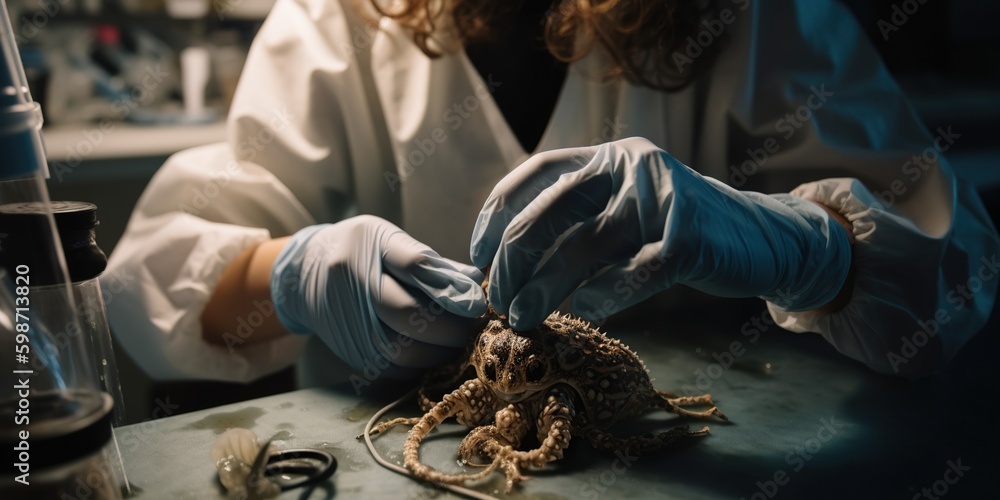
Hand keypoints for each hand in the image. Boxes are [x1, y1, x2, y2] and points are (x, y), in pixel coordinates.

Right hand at [272, 215, 486, 376]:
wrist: (305, 274)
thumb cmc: (358, 250)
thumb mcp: (388, 240)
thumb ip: (430, 262)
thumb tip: (474, 284)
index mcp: (364, 251)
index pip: (413, 268)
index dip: (450, 287)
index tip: (478, 302)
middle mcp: (350, 290)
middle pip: (407, 314)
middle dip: (449, 325)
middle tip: (473, 325)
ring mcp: (348, 327)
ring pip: (402, 350)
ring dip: (440, 350)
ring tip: (459, 340)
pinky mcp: (353, 355)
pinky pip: (395, 369)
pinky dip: (422, 365)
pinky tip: (436, 352)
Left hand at [470, 137, 851, 328]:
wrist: (762, 238)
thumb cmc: (677, 232)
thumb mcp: (625, 210)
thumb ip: (578, 222)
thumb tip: (507, 268)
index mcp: (606, 155)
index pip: (535, 173)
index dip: (496, 214)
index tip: (476, 258)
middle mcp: (629, 165)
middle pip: (549, 213)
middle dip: (512, 262)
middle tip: (498, 300)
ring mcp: (660, 198)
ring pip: (582, 248)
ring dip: (544, 290)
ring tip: (523, 318)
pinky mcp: (689, 238)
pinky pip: (630, 276)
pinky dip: (600, 299)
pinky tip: (584, 315)